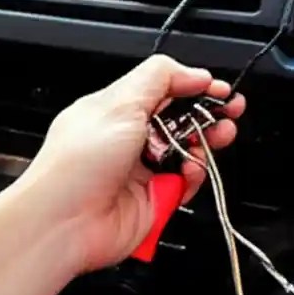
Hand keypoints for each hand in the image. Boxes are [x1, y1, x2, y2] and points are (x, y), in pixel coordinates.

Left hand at [16, 55, 244, 272]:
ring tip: (217, 137)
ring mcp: (141, 171)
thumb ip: (159, 78)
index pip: (162, 90)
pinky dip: (193, 177)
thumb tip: (192, 73)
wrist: (65, 222)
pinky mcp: (152, 201)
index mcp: (115, 111)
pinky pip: (185, 184)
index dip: (192, 87)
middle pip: (179, 122)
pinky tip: (190, 170)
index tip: (217, 89)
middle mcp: (128, 140)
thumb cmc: (75, 165)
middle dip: (207, 115)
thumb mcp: (119, 102)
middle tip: (229, 112)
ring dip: (205, 144)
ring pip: (186, 153)